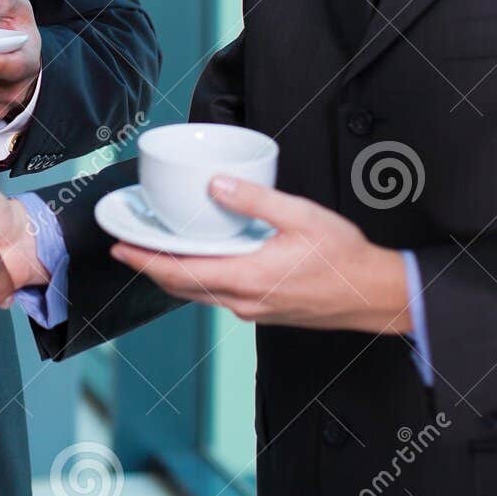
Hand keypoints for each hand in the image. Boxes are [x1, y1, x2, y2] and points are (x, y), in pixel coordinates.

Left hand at [110, 177, 410, 333]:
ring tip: (154, 254)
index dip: (145, 261)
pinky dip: (198, 280)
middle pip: (181, 287)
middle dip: (149, 268)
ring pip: (199, 294)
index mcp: (247, 277)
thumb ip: (256, 200)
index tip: (120, 248)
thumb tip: (216, 185)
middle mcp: (244, 300)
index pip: (180, 272)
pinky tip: (199, 264)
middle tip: (125, 248)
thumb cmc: (345, 259)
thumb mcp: (301, 216)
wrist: (376, 296)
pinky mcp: (263, 310)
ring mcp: (252, 310)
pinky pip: (218, 296)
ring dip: (173, 275)